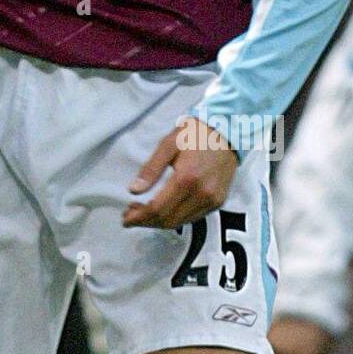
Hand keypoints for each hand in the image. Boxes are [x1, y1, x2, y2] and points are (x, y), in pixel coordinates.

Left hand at [123, 117, 237, 229]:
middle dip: (146, 222)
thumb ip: (150, 169)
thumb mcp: (167, 145)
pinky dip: (175, 218)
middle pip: (169, 220)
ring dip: (159, 222)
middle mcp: (202, 194)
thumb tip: (133, 191)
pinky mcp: (218, 202)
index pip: (158, 208)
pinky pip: (193, 218)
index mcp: (187, 178)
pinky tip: (164, 210)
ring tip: (143, 213)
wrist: (227, 131)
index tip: (125, 218)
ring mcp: (212, 200)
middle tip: (130, 215)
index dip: (139, 217)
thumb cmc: (194, 134)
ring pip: (180, 222)